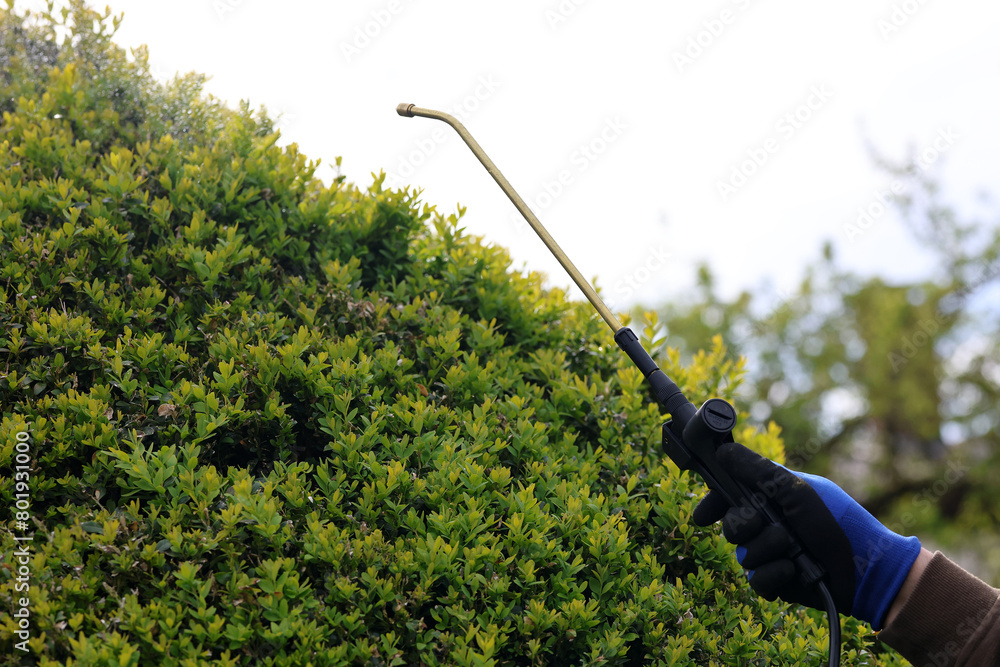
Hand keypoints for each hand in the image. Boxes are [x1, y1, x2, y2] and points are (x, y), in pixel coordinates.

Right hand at [692, 442, 921, 629]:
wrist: (865, 568)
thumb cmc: (836, 521)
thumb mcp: (795, 489)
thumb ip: (756, 469)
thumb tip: (722, 451)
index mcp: (770, 497)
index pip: (729, 496)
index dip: (713, 504)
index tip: (703, 515)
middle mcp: (767, 524)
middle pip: (731, 526)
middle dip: (745, 525)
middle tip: (763, 522)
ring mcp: (771, 553)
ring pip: (743, 554)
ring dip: (767, 549)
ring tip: (793, 548)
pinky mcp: (776, 580)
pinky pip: (756, 579)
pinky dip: (774, 573)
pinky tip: (792, 570)